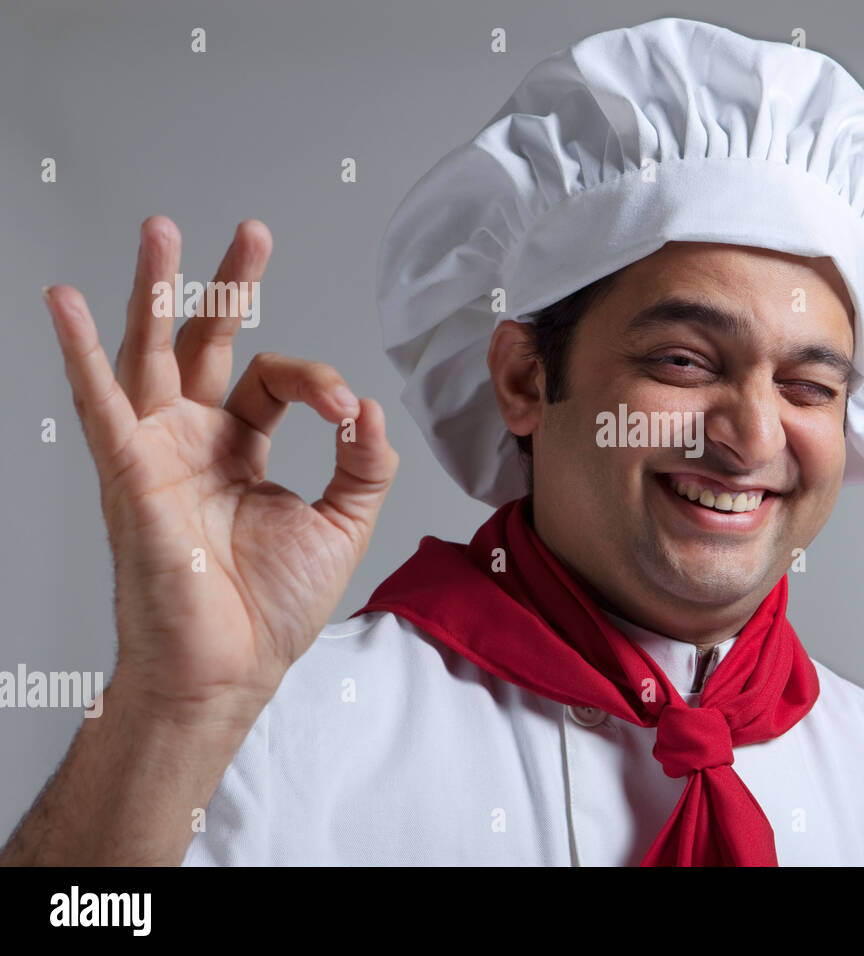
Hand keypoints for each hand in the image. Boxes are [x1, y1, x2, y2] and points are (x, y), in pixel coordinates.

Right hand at [44, 216, 398, 721]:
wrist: (231, 669)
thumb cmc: (272, 609)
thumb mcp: (340, 525)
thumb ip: (362, 464)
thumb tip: (369, 406)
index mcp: (240, 448)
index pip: (274, 381)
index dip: (315, 381)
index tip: (346, 409)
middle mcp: (194, 440)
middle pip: (206, 344)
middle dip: (227, 287)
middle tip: (250, 231)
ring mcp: (157, 453)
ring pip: (150, 354)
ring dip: (155, 292)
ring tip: (161, 231)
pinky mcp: (131, 476)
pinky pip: (102, 407)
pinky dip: (79, 354)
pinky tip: (61, 302)